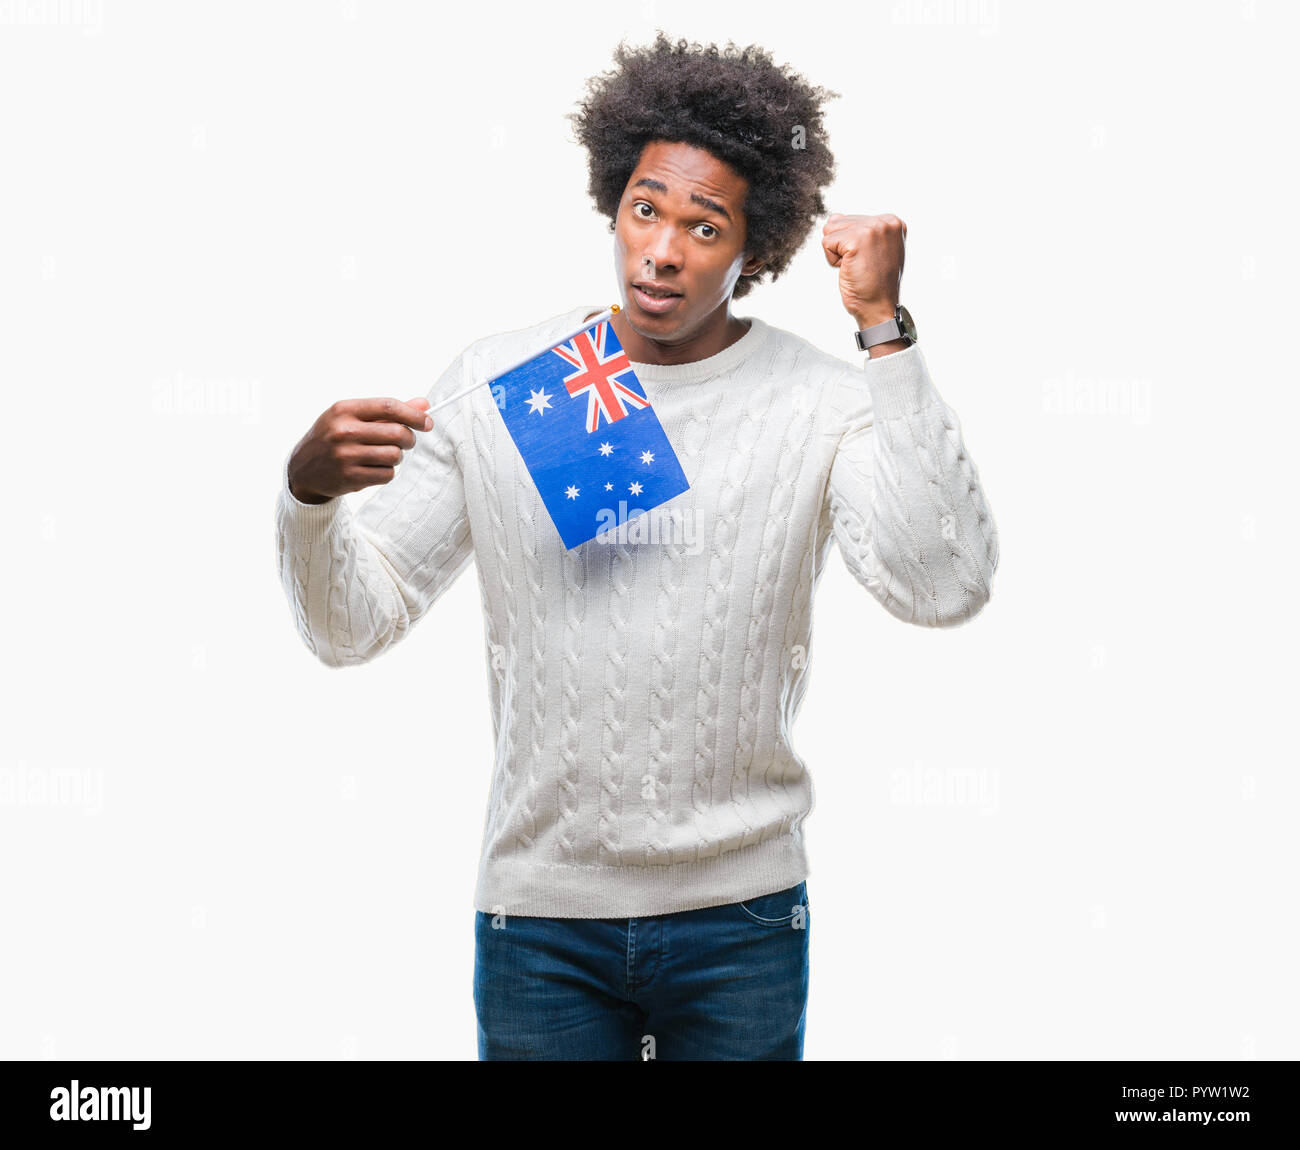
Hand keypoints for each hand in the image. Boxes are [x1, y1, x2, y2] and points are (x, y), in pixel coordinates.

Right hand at [287, 396, 432, 503]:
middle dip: (409, 439)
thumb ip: (387, 412)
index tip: (427, 422)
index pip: (388, 407)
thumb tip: (424, 404)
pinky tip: (372, 469)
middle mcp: (343, 431)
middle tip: (406, 442)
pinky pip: (387, 474)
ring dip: (397, 457)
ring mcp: (346, 456)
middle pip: (398, 433)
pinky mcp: (350, 478)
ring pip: (395, 456)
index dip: (414, 414)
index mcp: (344, 410)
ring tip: (383, 455)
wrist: (303, 469)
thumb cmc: (333, 437)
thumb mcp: (351, 418)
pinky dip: (386, 472)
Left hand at [821, 212, 906, 327]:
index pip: (851, 219)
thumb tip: (834, 217)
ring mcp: (872, 229)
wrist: (879, 307)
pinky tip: (851, 269)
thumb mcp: (872, 249)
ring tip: (857, 266)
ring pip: (830, 230)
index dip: (851, 243)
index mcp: (892, 222)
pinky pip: (826, 243)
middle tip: (862, 264)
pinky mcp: (857, 240)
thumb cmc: (874, 284)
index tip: (869, 259)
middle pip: (838, 222)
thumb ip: (858, 230)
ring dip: (837, 252)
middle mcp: (886, 221)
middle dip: (843, 246)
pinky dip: (833, 260)